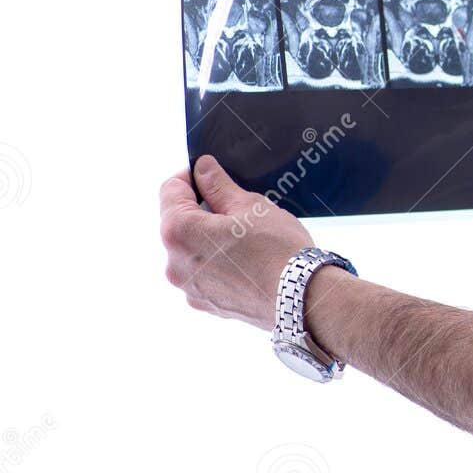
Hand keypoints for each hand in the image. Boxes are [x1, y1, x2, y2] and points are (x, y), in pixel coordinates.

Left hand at [158, 156, 313, 328]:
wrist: (302, 297)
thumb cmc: (277, 249)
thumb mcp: (250, 206)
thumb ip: (219, 186)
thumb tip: (202, 168)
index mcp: (179, 232)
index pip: (170, 190)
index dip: (192, 177)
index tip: (213, 176)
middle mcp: (174, 263)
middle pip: (179, 223)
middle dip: (202, 210)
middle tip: (238, 207)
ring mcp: (189, 288)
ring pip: (192, 250)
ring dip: (210, 239)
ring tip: (247, 237)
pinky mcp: (206, 303)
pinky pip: (204, 274)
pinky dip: (218, 263)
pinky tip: (247, 261)